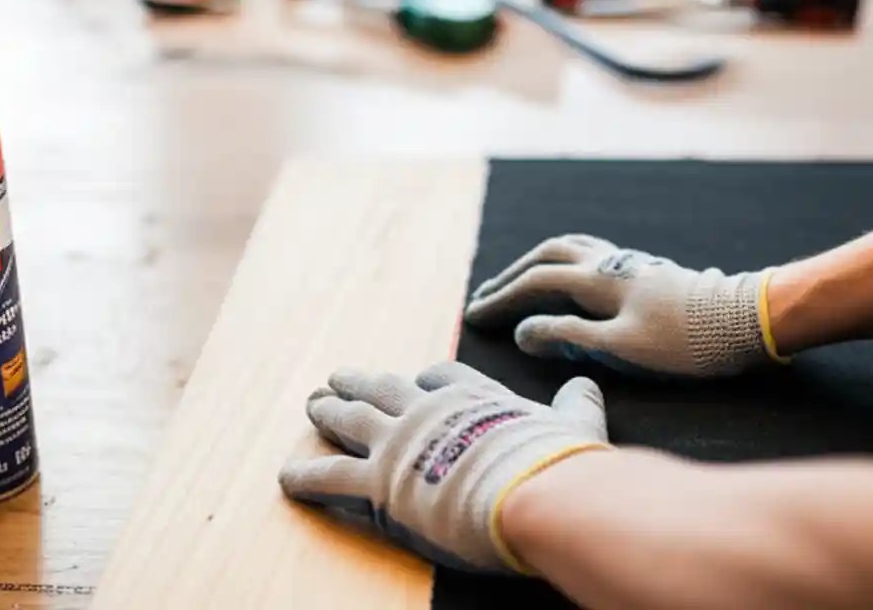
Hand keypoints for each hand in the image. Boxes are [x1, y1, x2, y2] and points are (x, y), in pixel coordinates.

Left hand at [278, 361, 610, 573]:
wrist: (539, 492)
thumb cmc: (562, 462)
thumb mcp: (576, 423)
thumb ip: (577, 404)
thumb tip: (586, 384)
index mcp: (473, 397)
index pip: (439, 378)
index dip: (425, 381)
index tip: (417, 382)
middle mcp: (429, 411)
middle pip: (385, 388)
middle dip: (359, 383)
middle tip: (336, 379)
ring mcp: (400, 444)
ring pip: (351, 420)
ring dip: (327, 413)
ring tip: (311, 405)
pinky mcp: (380, 484)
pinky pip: (330, 477)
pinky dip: (305, 476)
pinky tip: (286, 477)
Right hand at [464, 234, 784, 375]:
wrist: (750, 321)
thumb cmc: (687, 343)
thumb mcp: (622, 347)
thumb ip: (568, 336)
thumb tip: (522, 330)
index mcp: (599, 280)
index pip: (535, 283)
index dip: (501, 300)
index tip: (474, 318)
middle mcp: (610, 262)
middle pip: (547, 255)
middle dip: (512, 275)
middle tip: (488, 296)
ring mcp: (631, 261)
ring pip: (572, 247)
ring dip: (539, 261)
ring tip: (520, 279)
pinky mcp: (647, 269)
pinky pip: (592, 252)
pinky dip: (567, 260)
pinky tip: (573, 276)